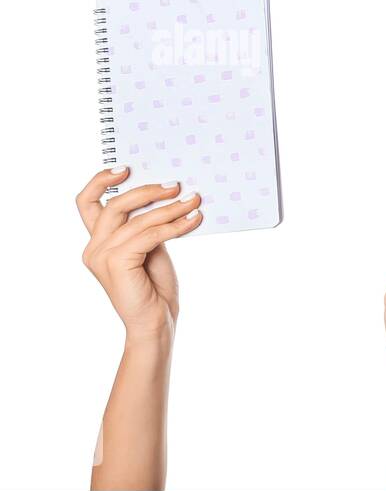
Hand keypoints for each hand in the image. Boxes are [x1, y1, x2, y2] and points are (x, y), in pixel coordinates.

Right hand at [76, 168, 202, 339]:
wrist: (156, 323)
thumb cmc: (154, 288)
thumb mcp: (150, 249)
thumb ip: (147, 225)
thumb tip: (169, 194)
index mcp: (97, 241)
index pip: (86, 202)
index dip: (101, 181)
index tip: (126, 167)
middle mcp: (93, 247)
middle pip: (115, 204)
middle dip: (147, 191)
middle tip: (176, 185)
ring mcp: (102, 256)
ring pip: (137, 219)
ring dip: (170, 208)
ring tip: (194, 201)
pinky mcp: (117, 264)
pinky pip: (150, 235)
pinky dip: (174, 226)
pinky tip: (194, 220)